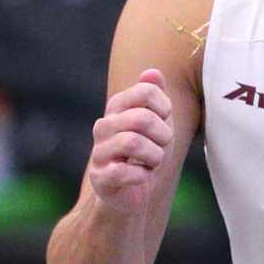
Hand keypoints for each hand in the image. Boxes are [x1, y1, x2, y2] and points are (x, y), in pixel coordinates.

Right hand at [88, 69, 174, 214]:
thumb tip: (152, 72)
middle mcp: (103, 126)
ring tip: (151, 163)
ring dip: (154, 157)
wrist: (132, 191)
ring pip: (133, 143)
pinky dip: (142, 176)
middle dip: (163, 136)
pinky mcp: (100, 178)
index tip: (163, 122)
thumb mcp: (158, 120)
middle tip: (160, 147)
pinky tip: (140, 177)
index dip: (164, 108)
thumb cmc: (146, 152)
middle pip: (142, 118)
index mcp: (117, 107)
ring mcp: (99, 152)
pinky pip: (124, 172)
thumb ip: (153, 95)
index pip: (146, 92)